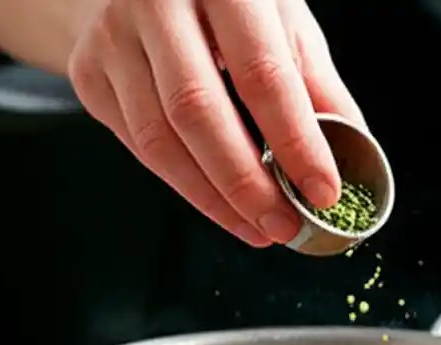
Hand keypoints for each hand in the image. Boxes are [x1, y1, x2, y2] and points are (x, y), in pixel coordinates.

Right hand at [65, 0, 364, 246]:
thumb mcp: (279, 15)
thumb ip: (312, 78)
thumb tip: (353, 149)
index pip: (262, 73)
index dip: (296, 140)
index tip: (322, 190)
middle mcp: (155, 2)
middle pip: (198, 112)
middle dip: (245, 184)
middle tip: (282, 226)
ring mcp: (111, 39)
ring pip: (157, 139)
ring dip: (211, 197)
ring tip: (253, 226)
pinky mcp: (87, 73)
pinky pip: (135, 144)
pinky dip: (181, 182)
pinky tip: (215, 201)